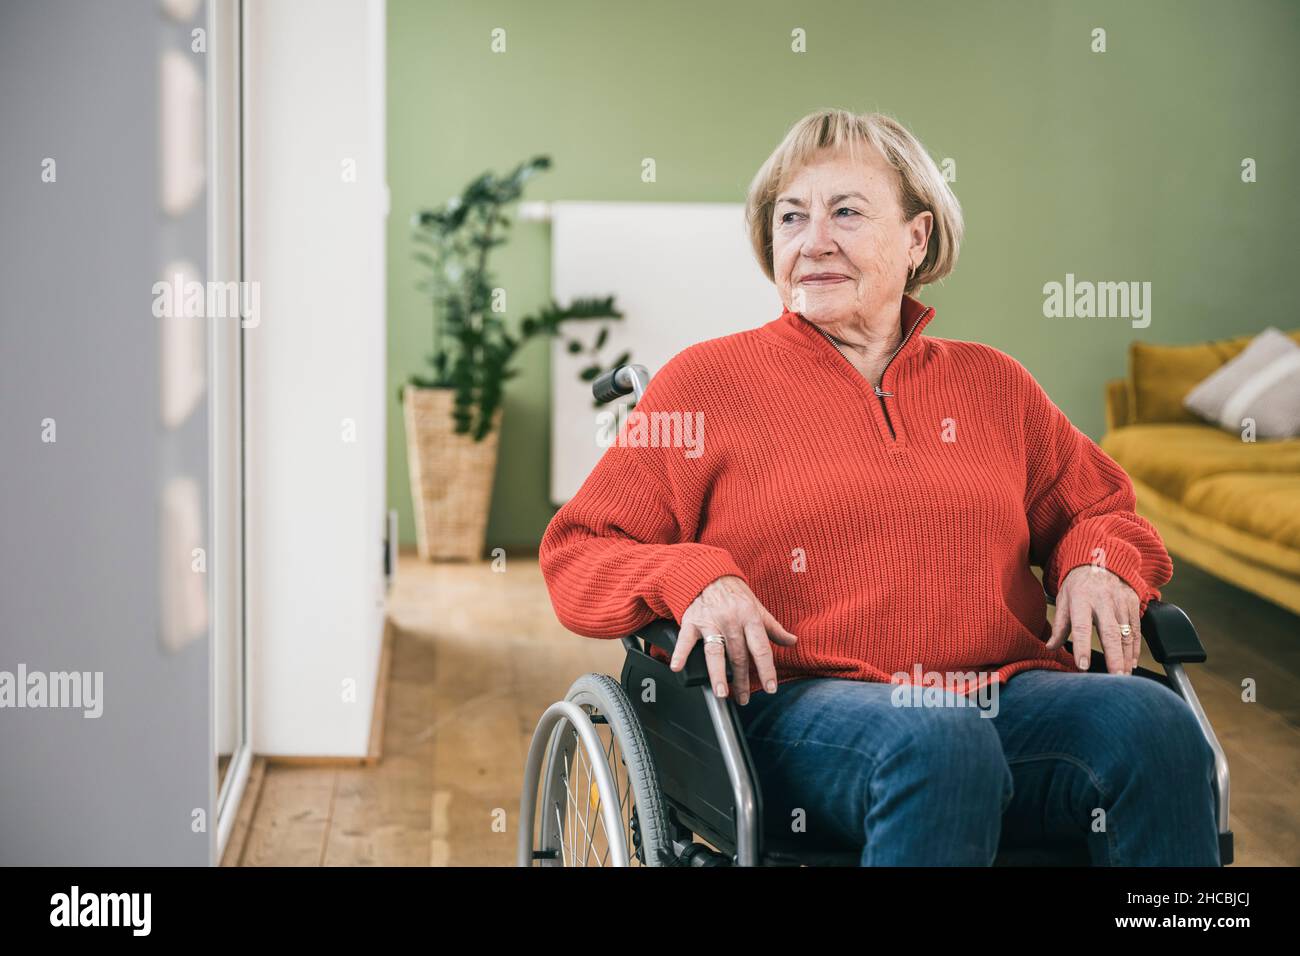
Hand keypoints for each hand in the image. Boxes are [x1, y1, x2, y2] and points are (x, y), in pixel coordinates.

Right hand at [672, 575, 797, 703]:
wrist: (707, 574)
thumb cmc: (734, 593)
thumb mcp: (757, 607)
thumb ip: (773, 628)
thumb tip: (792, 642)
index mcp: (750, 617)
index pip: (761, 648)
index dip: (766, 670)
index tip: (770, 688)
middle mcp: (731, 620)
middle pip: (738, 655)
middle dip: (742, 680)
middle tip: (743, 698)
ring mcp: (710, 621)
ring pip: (715, 652)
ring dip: (718, 674)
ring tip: (721, 693)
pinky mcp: (691, 621)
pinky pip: (686, 640)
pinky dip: (680, 653)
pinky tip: (678, 667)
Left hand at [1045, 564, 1141, 674]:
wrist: (1101, 560)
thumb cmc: (1078, 584)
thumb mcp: (1063, 599)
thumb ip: (1059, 625)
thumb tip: (1050, 647)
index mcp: (1081, 599)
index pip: (1080, 626)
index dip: (1082, 647)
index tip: (1083, 665)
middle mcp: (1103, 600)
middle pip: (1110, 632)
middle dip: (1114, 656)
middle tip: (1115, 677)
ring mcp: (1121, 601)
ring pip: (1126, 633)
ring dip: (1126, 656)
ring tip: (1123, 676)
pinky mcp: (1133, 603)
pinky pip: (1136, 629)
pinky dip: (1135, 647)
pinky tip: (1131, 662)